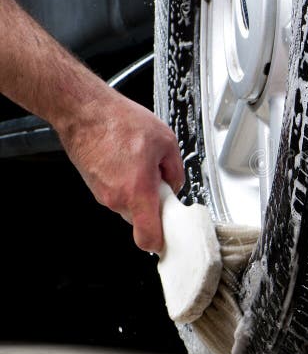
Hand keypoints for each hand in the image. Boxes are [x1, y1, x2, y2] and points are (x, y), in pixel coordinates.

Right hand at [56, 91, 184, 252]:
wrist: (85, 111)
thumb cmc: (119, 122)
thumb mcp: (166, 142)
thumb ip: (176, 171)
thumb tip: (175, 185)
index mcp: (137, 191)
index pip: (148, 237)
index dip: (161, 242)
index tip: (170, 237)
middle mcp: (116, 198)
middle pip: (142, 219)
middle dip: (154, 206)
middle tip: (160, 182)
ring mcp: (102, 194)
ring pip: (130, 205)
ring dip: (140, 192)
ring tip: (141, 164)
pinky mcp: (94, 186)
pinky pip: (117, 193)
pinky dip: (126, 184)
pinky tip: (128, 161)